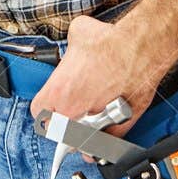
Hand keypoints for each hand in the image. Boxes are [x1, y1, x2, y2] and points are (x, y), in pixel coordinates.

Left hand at [27, 15, 168, 139]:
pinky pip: (106, 144)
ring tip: (87, 124)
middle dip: (63, 122)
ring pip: (82, 141)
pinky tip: (104, 136)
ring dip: (82, 136)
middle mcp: (74, 112)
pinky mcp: (119, 127)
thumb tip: (76, 46)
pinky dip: (105, 142)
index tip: (51, 105)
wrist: (139, 50)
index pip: (39, 110)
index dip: (45, 107)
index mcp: (58, 91)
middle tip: (70, 111)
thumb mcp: (77, 34)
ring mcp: (96, 123)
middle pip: (58, 129)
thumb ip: (70, 48)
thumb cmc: (109, 43)